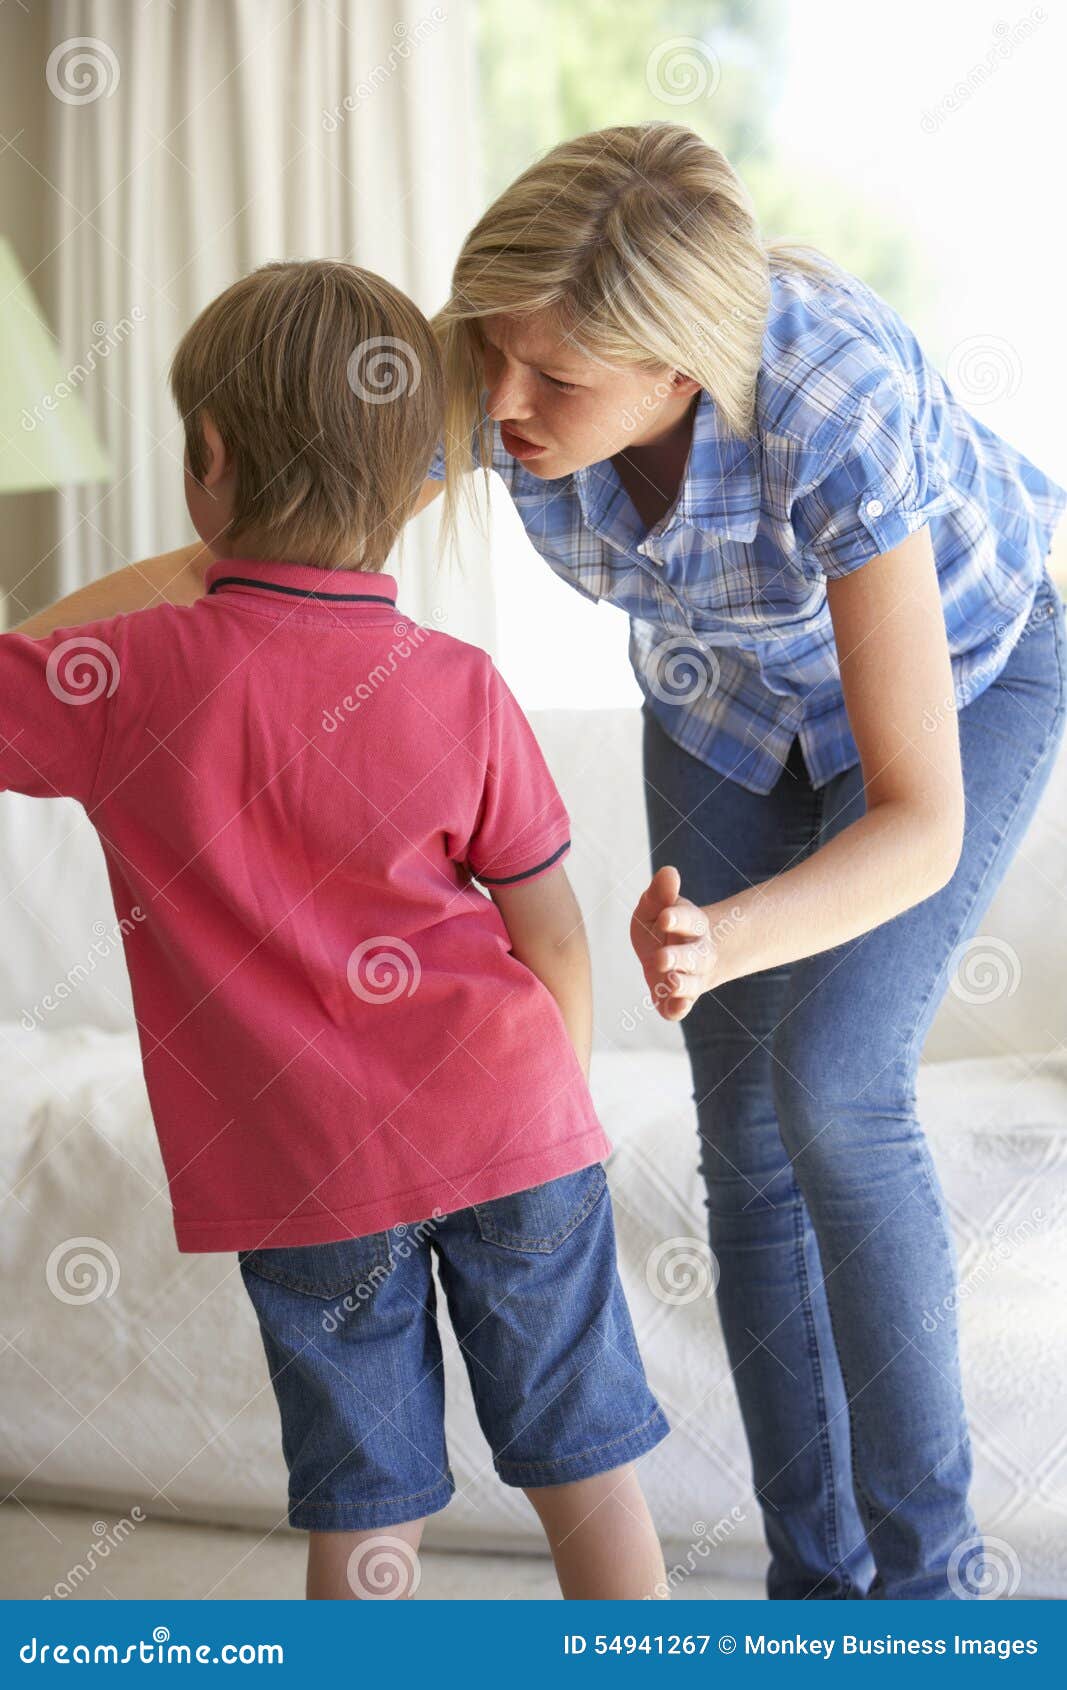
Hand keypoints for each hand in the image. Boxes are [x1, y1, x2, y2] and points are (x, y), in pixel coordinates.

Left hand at [630, 865, 717, 1020]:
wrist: (673, 955)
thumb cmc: (660, 927)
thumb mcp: (655, 907)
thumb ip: (660, 893)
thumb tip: (669, 872)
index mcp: (692, 925)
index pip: (690, 920)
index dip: (678, 918)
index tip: (664, 917)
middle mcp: (697, 952)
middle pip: (695, 956)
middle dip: (679, 957)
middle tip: (660, 957)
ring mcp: (691, 978)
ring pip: (692, 983)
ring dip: (682, 984)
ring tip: (668, 981)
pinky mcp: (678, 999)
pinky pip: (682, 1007)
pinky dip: (680, 1008)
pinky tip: (674, 1006)